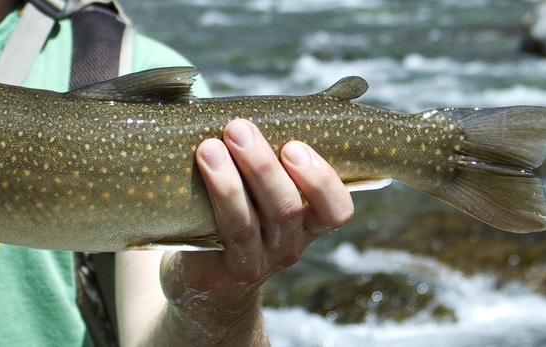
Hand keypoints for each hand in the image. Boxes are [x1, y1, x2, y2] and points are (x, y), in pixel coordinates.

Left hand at [159, 119, 353, 341]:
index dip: (322, 179)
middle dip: (262, 165)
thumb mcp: (269, 185)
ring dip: (229, 181)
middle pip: (287, 209)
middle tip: (238, 128)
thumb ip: (285, 145)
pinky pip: (221, 236)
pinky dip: (211, 201)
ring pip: (249, 223)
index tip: (295, 145)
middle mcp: (291, 246)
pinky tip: (199, 170)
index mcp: (310, 222)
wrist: (206, 278)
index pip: (337, 208)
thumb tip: (346, 86)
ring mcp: (257, 263)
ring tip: (209, 147)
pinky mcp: (223, 273)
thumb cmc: (242, 211)